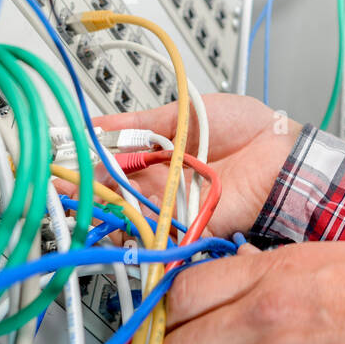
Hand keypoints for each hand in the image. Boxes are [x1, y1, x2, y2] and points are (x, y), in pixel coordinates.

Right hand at [73, 94, 302, 236]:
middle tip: (62, 181)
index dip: (87, 160)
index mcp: (159, 154)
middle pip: (113, 191)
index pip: (112, 161)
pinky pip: (156, 232)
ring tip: (80, 196)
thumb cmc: (247, 128)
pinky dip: (134, 227)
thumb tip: (99, 122)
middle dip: (86, 187)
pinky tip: (115, 215)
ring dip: (104, 207)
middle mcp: (162, 183)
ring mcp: (174, 205)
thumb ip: (143, 122)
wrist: (282, 153)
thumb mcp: (187, 111)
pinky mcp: (189, 225)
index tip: (62, 156)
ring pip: (127, 213)